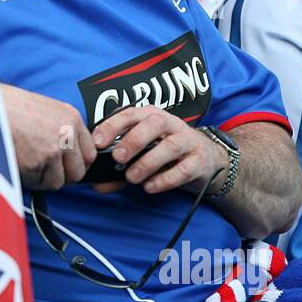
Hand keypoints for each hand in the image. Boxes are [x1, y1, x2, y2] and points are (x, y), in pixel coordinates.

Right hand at [0, 85, 96, 190]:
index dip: (75, 163)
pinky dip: (28, 179)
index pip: (89, 153)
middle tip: (44, 170)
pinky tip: (17, 163)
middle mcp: (67, 134)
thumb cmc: (7, 106)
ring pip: (58, 181)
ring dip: (43, 178)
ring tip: (26, 164)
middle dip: (62, 175)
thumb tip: (67, 155)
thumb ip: (60, 130)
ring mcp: (53, 150)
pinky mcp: (36, 163)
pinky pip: (38, 183)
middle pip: (78, 171)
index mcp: (71, 117)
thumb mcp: (43, 110)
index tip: (64, 166)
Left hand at [89, 106, 226, 195]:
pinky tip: (150, 187)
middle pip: (154, 124)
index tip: (98, 142)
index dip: (112, 125)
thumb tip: (98, 184)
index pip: (130, 114)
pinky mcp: (199, 160)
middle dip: (134, 140)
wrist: (204, 158)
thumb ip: (118, 168)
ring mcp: (188, 141)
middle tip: (118, 158)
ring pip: (170, 146)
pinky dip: (165, 179)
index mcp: (151, 116)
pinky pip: (184, 169)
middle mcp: (171, 124)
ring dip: (148, 162)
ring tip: (132, 177)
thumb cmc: (165, 152)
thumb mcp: (141, 154)